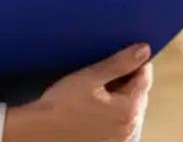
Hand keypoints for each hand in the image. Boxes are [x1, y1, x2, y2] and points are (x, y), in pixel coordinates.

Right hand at [4, 43, 151, 141]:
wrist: (37, 133)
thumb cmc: (61, 104)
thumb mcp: (91, 77)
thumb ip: (120, 63)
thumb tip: (145, 50)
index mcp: (129, 110)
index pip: (145, 78)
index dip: (137, 62)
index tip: (125, 54)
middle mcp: (130, 128)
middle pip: (139, 95)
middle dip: (128, 80)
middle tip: (107, 71)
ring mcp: (119, 140)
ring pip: (129, 110)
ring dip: (121, 97)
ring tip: (99, 89)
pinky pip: (119, 124)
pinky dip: (113, 112)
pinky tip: (96, 107)